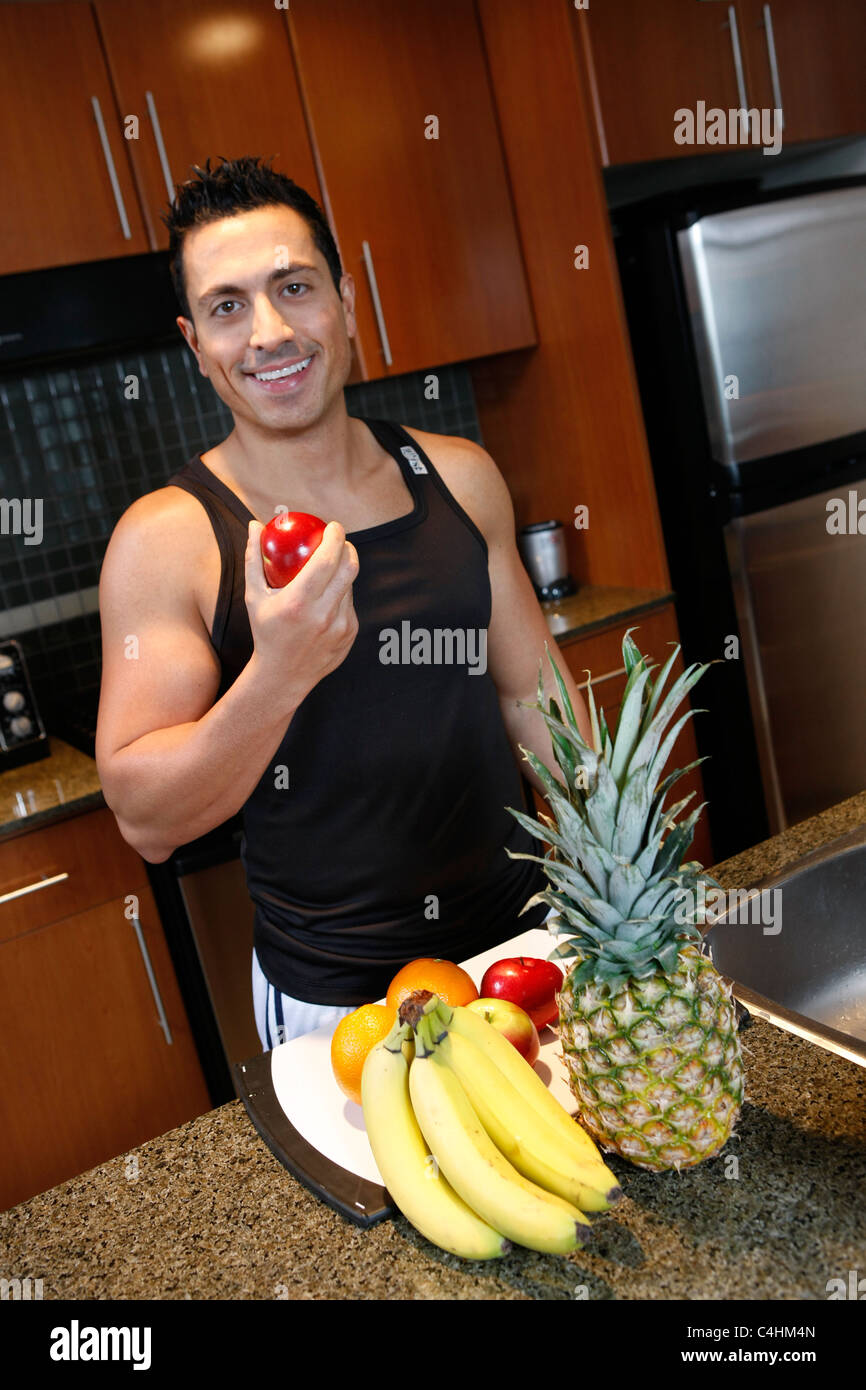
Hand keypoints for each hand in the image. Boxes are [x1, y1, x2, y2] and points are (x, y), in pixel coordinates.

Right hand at [244, 519, 358, 706]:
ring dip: (342, 571)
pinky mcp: (350, 633)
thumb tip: (255, 525)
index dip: (335, 537)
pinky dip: (340, 594)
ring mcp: (341, 626)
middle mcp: (324, 614)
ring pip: (350, 585)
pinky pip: (349, 604)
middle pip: (350, 567)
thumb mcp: (254, 597)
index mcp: (299, 602)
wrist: (283, 675)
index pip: (327, 559)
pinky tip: (326, 598)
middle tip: (339, 540)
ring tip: (327, 569)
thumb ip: (253, 559)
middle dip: (348, 547)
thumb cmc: (265, 632)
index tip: (333, 526)